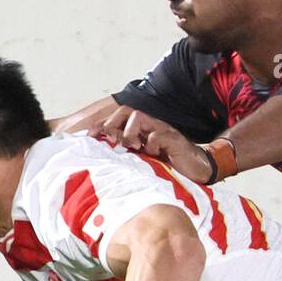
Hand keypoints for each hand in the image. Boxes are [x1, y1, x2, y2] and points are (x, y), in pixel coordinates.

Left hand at [97, 106, 213, 183]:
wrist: (193, 169)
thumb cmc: (166, 164)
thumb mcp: (141, 159)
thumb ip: (126, 154)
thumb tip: (103, 157)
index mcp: (140, 129)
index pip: (117, 119)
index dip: (101, 125)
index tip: (89, 136)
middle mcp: (149, 125)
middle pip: (126, 111)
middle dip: (113, 124)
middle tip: (111, 139)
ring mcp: (161, 129)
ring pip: (138, 116)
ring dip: (130, 132)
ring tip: (133, 146)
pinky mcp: (172, 138)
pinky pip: (157, 135)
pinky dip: (151, 144)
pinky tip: (154, 154)